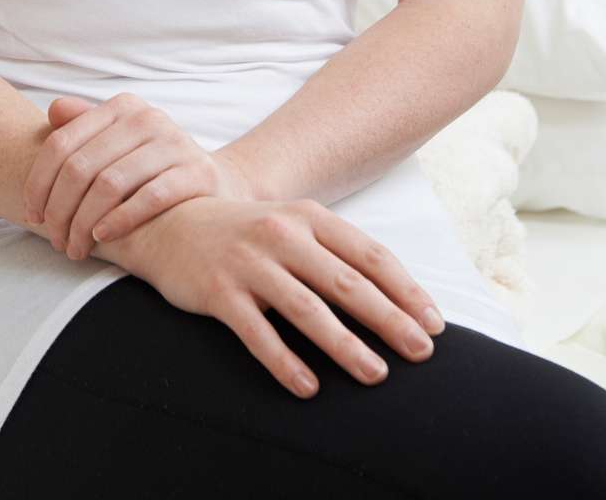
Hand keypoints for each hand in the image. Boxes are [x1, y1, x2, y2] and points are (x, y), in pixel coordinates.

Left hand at [22, 92, 254, 259]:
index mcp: (120, 107)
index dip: (38, 183)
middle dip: (60, 211)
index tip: (31, 216)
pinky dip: (119, 220)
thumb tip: (52, 111)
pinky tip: (102, 237)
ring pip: (109, 184)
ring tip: (75, 248)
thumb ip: (83, 126)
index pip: (61, 143)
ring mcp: (173, 142)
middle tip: (55, 241)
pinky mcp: (196, 172)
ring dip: (83, 223)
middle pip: (81, 167)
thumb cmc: (150, 167)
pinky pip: (149, 197)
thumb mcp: (117, 142)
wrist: (213, 183)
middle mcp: (146, 118)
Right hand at [109, 194, 446, 399]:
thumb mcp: (294, 228)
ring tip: (376, 374)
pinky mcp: (218, 290)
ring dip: (346, 345)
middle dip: (389, 320)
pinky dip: (285, 362)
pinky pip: (257, 333)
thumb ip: (337, 255)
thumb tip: (397, 301)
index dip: (406, 290)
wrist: (170, 221)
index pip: (369, 255)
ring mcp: (248, 262)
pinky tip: (308, 387)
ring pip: (307, 310)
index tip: (435, 323)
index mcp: (308, 217)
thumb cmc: (248, 233)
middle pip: (346, 283)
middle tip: (422, 352)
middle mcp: (281, 235)